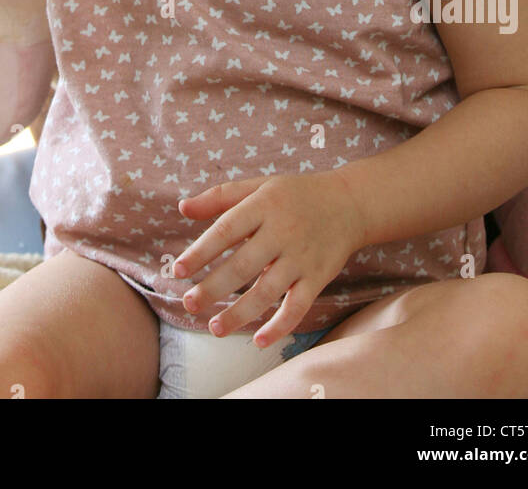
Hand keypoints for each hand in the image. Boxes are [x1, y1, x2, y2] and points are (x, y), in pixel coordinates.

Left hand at [172, 172, 365, 346]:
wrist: (349, 203)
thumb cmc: (294, 195)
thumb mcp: (259, 187)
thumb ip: (220, 197)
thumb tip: (182, 208)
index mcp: (263, 205)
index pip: (226, 230)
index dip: (201, 251)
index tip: (178, 270)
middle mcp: (282, 231)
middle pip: (242, 265)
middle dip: (213, 288)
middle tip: (189, 303)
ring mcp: (301, 256)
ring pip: (267, 291)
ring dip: (240, 313)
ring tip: (214, 327)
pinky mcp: (318, 277)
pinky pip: (298, 306)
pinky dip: (280, 325)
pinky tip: (259, 340)